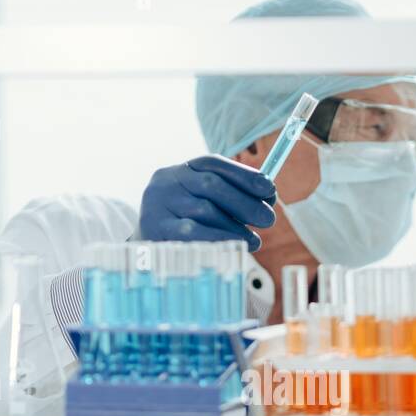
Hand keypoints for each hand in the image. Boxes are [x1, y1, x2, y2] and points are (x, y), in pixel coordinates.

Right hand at [139, 155, 276, 250]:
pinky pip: (193, 233)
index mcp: (181, 170)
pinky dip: (220, 239)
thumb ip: (231, 196)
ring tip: (255, 241)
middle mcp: (167, 182)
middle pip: (210, 184)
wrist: (145, 251)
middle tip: (269, 219)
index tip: (270, 189)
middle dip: (245, 202)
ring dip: (236, 226)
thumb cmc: (184, 225)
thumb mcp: (203, 204)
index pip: (213, 164)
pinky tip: (237, 247)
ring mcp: (158, 205)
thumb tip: (268, 196)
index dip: (244, 174)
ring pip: (204, 209)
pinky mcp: (155, 230)